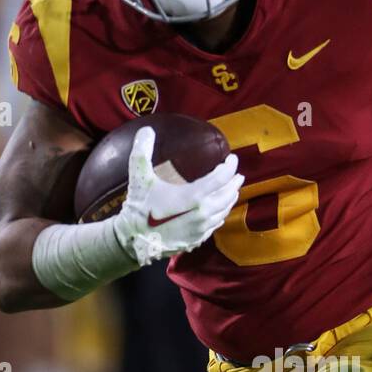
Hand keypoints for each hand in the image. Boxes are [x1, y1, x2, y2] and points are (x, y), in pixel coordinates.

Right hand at [114, 126, 242, 265]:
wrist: (134, 241)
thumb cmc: (139, 208)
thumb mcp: (139, 177)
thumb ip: (142, 151)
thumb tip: (146, 130)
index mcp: (194, 196)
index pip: (221, 178)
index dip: (229, 166)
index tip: (232, 159)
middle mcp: (202, 213)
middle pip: (227, 195)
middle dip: (234, 183)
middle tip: (237, 175)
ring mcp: (201, 228)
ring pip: (224, 211)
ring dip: (230, 198)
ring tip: (233, 191)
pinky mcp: (197, 239)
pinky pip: (215, 225)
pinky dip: (221, 214)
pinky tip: (220, 212)